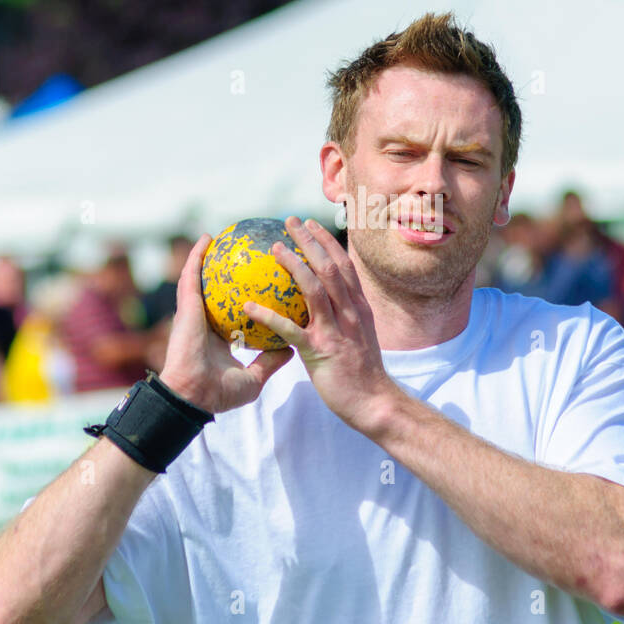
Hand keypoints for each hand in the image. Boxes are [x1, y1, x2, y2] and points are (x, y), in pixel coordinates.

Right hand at [158, 233, 294, 413]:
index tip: (268, 277)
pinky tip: (207, 239)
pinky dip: (197, 256)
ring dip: (215, 254)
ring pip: (205, 276)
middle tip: (252, 248)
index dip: (252, 293)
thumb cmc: (220, 393)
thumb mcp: (254, 378)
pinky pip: (191, 276)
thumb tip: (292, 347)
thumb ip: (271, 361)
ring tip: (227, 233)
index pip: (239, 308)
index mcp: (223, 335)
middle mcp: (209, 319)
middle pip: (224, 288)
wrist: (194, 398)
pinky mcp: (186, 307)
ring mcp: (195, 312)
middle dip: (234, 267)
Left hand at [243, 216, 400, 434]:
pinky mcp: (319, 350)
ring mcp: (336, 330)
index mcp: (358, 308)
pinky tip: (249, 306)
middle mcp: (349, 312)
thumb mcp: (361, 337)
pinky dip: (269, 316)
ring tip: (274, 247)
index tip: (311, 225)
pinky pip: (290, 329)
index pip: (344, 266)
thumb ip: (346, 319)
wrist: (374, 402)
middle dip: (310, 241)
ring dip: (294, 264)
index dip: (327, 242)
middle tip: (290, 221)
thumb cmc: (363, 373)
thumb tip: (329, 307)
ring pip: (313, 288)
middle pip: (329, 267)